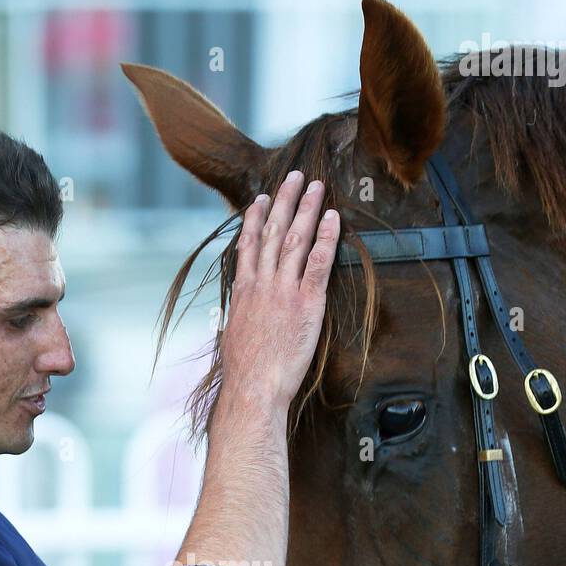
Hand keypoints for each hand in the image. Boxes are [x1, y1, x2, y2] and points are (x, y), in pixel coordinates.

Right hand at [218, 171, 339, 415]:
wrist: (252, 389)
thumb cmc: (244, 373)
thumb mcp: (233, 337)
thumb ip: (240, 318)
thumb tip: (239, 317)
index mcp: (243, 292)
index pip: (248, 245)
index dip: (255, 218)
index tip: (261, 198)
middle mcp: (261, 285)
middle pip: (272, 232)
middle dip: (283, 201)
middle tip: (294, 176)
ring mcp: (283, 292)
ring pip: (294, 240)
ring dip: (305, 209)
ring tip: (315, 186)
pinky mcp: (306, 304)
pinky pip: (317, 263)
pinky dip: (325, 238)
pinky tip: (332, 218)